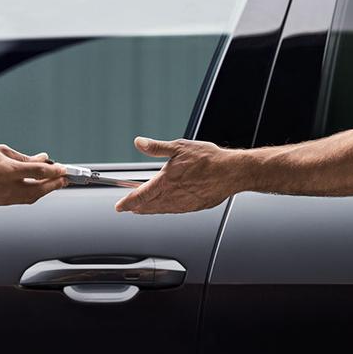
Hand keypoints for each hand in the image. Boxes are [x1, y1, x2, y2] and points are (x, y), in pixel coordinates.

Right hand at [0, 145, 66, 205]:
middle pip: (39, 189)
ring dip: (45, 191)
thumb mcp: (3, 151)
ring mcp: (3, 197)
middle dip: (54, 184)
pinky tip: (37, 187)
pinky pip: (22, 200)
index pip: (39, 172)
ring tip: (54, 183)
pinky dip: (33, 194)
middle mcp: (8, 187)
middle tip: (64, 178)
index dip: (54, 171)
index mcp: (9, 171)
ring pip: (32, 197)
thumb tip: (42, 159)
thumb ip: (25, 158)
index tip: (63, 168)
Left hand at [115, 137, 242, 213]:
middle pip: (149, 206)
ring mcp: (184, 204)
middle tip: (129, 208)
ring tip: (143, 209)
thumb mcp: (180, 147)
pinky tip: (166, 207)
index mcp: (167, 181)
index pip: (140, 196)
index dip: (127, 202)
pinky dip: (165, 210)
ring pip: (161, 210)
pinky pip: (175, 211)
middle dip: (137, 208)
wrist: (232, 172)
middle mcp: (173, 196)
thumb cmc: (209, 159)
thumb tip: (140, 142)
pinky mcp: (194, 207)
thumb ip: (156, 147)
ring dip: (150, 210)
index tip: (119, 206)